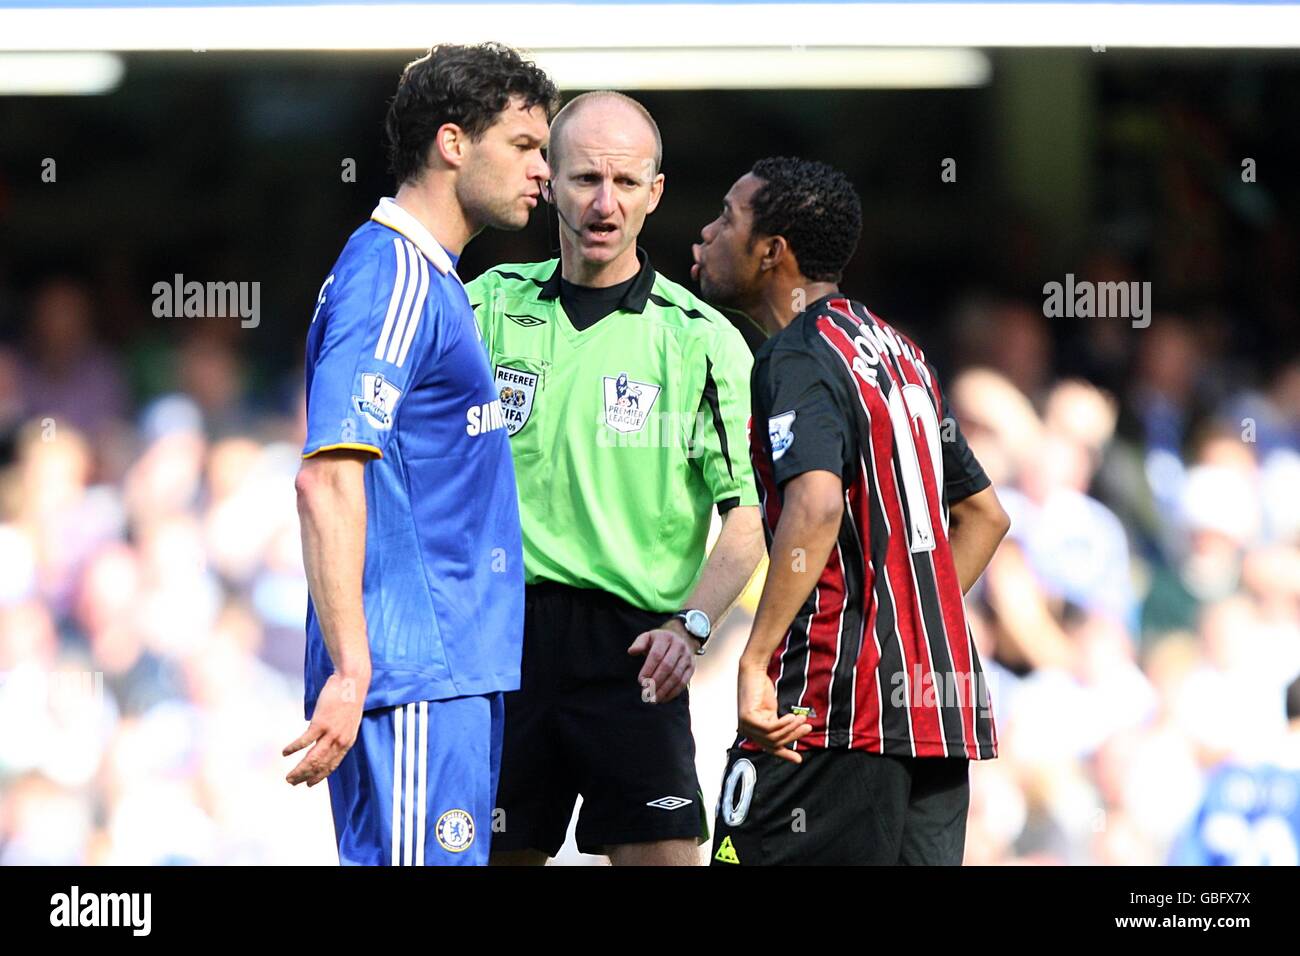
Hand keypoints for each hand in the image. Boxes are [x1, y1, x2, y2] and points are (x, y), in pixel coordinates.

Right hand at [283, 672, 366, 786]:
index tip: (309, 784)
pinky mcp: (321, 723)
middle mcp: (340, 741)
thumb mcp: (348, 720)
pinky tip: (285, 753)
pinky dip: (293, 749)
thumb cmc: (348, 697)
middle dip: (305, 777)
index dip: (320, 776)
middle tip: (292, 782)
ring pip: (312, 759)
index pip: (332, 765)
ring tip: (288, 777)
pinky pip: (304, 741)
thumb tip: (325, 737)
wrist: (352, 680)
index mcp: (347, 741)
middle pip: (320, 766)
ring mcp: (331, 733)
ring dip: (299, 770)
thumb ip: (338, 732)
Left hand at [628, 622, 698, 703]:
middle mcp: (679, 646)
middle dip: (656, 682)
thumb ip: (638, 644)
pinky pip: (683, 682)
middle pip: (667, 667)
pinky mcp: (691, 667)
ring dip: (664, 690)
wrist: (681, 638)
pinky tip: (663, 698)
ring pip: (676, 676)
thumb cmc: (658, 641)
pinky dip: (673, 692)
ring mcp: (687, 657)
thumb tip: (631, 651)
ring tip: (653, 699)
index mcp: (665, 638)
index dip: (648, 669)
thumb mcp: (647, 637)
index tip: (641, 681)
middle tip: (646, 693)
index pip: (656, 655)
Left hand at [737, 661, 809, 763]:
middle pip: (774, 743)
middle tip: (807, 728)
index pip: (769, 748)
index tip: (798, 759)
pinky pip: (770, 728)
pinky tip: (792, 717)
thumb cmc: (762, 689)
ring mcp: (745, 726)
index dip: (784, 754)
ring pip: (773, 737)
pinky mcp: (747, 718)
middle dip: (793, 737)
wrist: (754, 672)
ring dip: (791, 729)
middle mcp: (747, 731)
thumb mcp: (772, 712)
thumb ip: (777, 726)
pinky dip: (784, 724)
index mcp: (753, 731)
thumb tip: (791, 736)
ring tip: (802, 720)